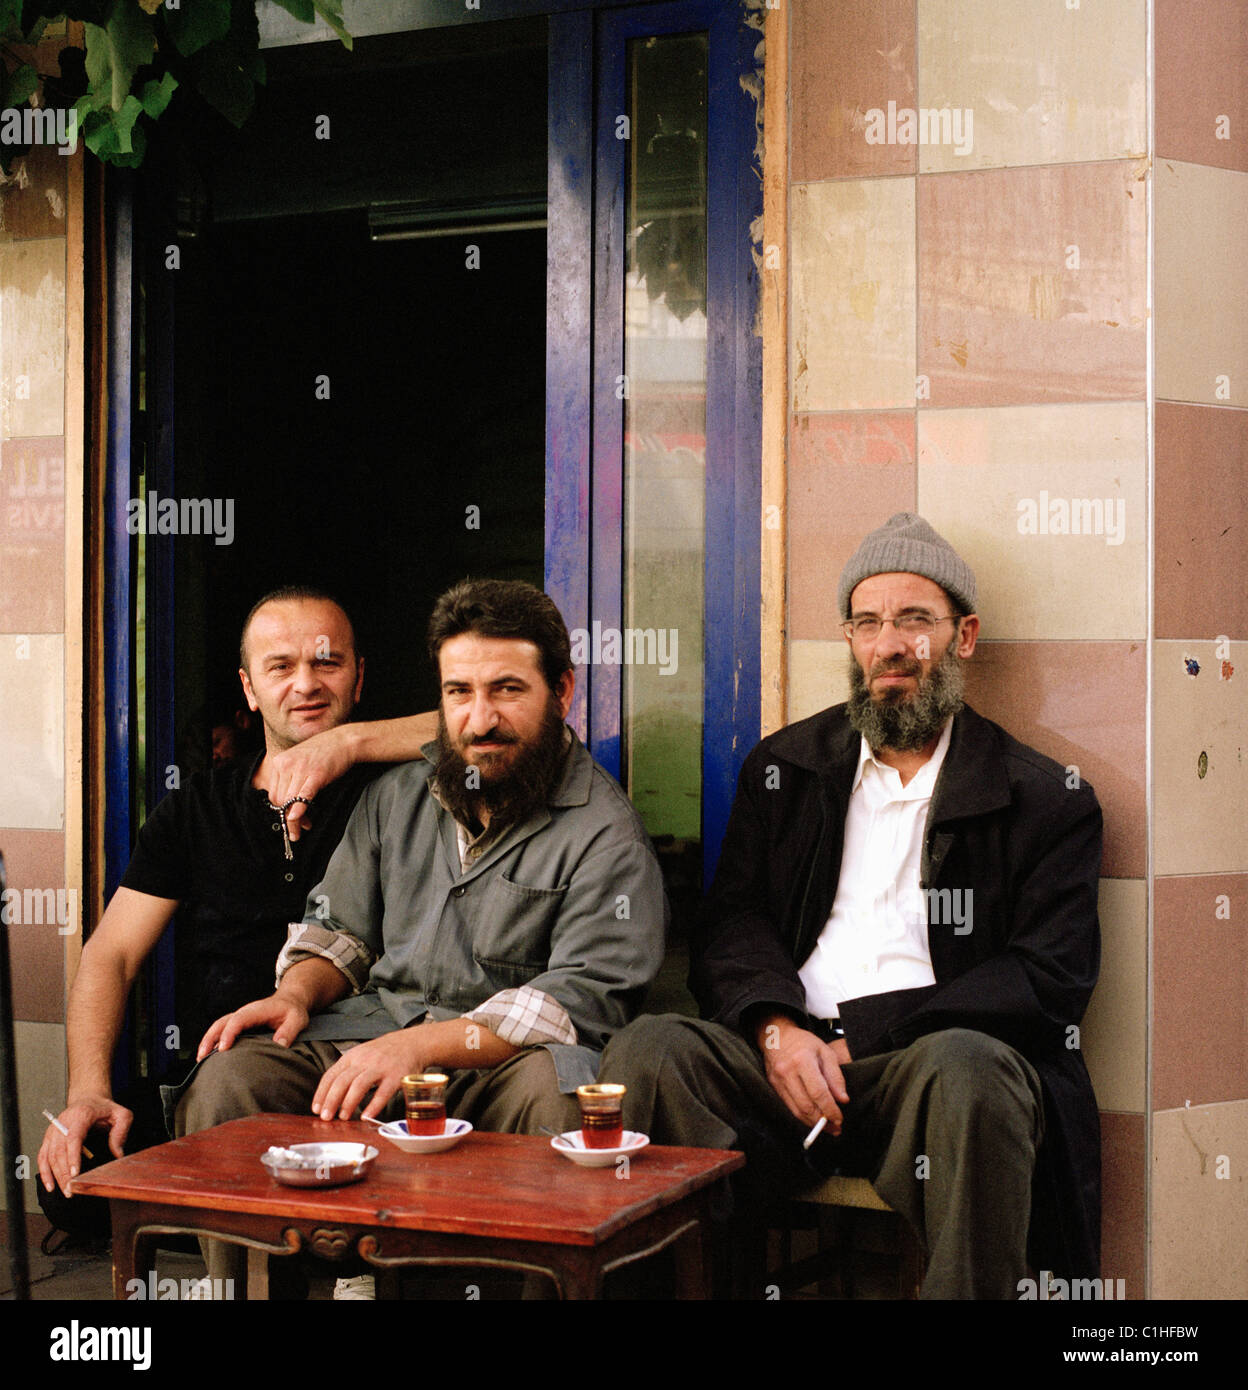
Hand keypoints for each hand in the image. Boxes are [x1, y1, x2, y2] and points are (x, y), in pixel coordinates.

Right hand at [37, 1098, 131, 1197]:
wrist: (88, 1099)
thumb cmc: (104, 1108)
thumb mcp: (121, 1115)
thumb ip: (121, 1132)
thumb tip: (118, 1154)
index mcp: (81, 1115)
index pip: (74, 1137)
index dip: (73, 1156)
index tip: (74, 1173)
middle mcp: (63, 1122)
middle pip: (60, 1150)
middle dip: (64, 1172)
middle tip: (72, 1188)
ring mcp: (54, 1130)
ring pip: (50, 1155)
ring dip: (56, 1175)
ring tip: (65, 1190)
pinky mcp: (49, 1138)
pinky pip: (43, 1156)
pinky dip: (44, 1172)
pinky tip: (50, 1185)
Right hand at [197, 992, 309, 1057]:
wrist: (290, 1000)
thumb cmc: (293, 1010)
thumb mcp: (297, 1019)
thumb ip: (289, 1031)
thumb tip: (279, 1045)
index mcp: (256, 1011)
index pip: (238, 1020)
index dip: (229, 1034)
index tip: (223, 1049)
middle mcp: (244, 1013)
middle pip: (221, 1023)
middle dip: (210, 1038)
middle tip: (202, 1057)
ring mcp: (240, 1018)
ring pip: (218, 1027)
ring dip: (208, 1041)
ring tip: (200, 1059)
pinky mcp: (239, 1025)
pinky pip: (222, 1031)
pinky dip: (213, 1041)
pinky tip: (209, 1056)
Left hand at [261, 726, 354, 840]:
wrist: (344, 740)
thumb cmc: (324, 752)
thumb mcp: (299, 761)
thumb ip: (289, 778)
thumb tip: (286, 805)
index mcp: (279, 762)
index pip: (273, 794)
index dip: (281, 811)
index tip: (291, 819)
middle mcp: (285, 764)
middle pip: (279, 801)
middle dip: (288, 818)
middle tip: (300, 827)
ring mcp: (300, 769)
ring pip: (289, 802)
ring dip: (295, 820)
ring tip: (305, 827)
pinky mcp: (316, 774)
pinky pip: (303, 796)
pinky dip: (299, 809)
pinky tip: (298, 819)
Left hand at [311, 1031, 427, 1121]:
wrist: (412, 1042)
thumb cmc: (384, 1053)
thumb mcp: (361, 1055)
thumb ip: (347, 1071)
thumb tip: (329, 1096)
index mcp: (352, 1056)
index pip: (331, 1075)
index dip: (321, 1093)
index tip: (316, 1109)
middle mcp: (364, 1060)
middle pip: (342, 1081)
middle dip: (331, 1100)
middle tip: (326, 1117)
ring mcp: (380, 1067)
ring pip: (360, 1085)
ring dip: (349, 1103)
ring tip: (344, 1117)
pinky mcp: (396, 1076)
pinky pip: (383, 1092)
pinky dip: (374, 1105)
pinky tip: (367, 1116)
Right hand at [756, 1015, 850, 1134]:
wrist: (776, 1036)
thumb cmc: (804, 1043)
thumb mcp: (826, 1052)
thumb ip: (836, 1076)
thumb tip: (843, 1100)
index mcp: (802, 1060)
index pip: (818, 1093)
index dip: (830, 1109)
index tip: (840, 1119)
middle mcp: (787, 1072)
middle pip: (806, 1105)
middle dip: (823, 1121)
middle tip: (836, 1127)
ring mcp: (778, 1080)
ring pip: (796, 1111)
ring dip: (813, 1123)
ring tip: (827, 1127)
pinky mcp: (773, 1087)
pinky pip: (789, 1108)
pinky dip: (803, 1116)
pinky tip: (813, 1118)